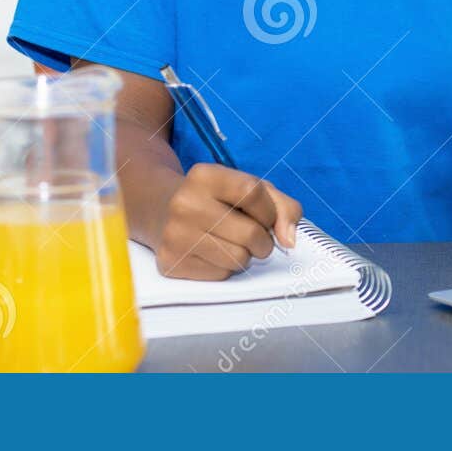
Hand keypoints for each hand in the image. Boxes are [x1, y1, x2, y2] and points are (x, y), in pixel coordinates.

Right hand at [154, 164, 302, 279]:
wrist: (162, 210)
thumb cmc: (217, 199)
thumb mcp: (250, 187)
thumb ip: (282, 207)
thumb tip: (289, 240)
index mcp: (205, 175)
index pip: (253, 193)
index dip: (269, 211)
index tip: (266, 217)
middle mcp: (184, 202)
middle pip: (250, 233)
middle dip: (263, 241)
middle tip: (254, 236)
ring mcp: (174, 234)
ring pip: (237, 259)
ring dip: (245, 256)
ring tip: (231, 242)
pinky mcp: (170, 262)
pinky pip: (220, 275)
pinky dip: (225, 268)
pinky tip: (212, 252)